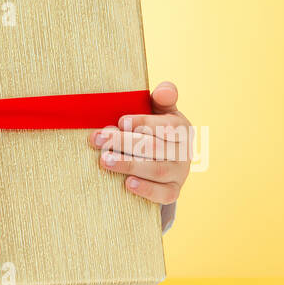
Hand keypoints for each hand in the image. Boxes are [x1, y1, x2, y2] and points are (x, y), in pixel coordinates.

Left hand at [87, 80, 190, 211]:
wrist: (163, 160)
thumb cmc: (154, 130)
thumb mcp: (159, 111)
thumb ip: (162, 98)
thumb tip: (164, 90)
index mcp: (181, 128)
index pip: (167, 125)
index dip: (143, 122)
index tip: (120, 121)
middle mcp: (184, 151)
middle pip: (155, 147)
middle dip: (124, 142)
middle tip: (99, 139)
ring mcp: (180, 173)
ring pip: (157, 169)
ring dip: (129, 164)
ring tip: (105, 160)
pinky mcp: (173, 191)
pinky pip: (163, 194)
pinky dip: (146, 189)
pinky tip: (127, 183)